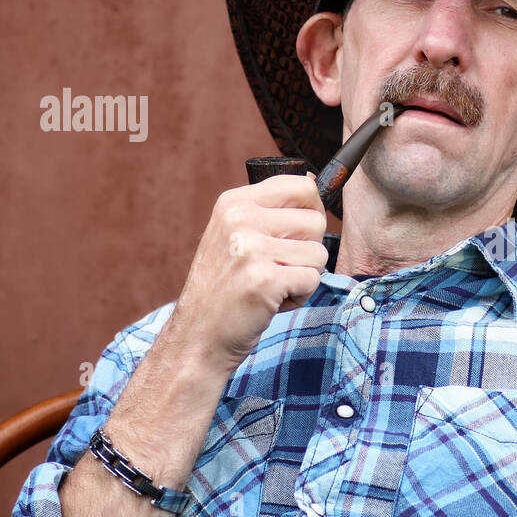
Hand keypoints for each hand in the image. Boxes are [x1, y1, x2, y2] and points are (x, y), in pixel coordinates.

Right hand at [168, 171, 328, 370]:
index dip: (312, 212)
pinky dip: (299, 296)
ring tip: (272, 286)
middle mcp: (241, 219)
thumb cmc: (225, 287)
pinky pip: (312, 280)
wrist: (198, 335)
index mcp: (235, 202)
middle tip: (277, 268)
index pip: (303, 186)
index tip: (296, 234)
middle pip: (316, 221)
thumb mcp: (236, 234)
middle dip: (308, 251)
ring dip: (304, 276)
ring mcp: (251, 249)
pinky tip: (271, 301)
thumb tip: (312, 181)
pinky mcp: (264, 280)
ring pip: (319, 254)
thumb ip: (270, 211)